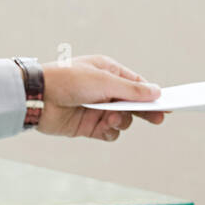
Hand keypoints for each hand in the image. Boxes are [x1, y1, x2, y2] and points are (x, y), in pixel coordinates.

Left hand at [36, 54, 165, 141]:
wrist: (38, 98)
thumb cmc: (69, 80)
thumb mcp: (104, 82)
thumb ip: (131, 90)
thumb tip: (156, 92)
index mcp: (108, 72)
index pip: (136, 85)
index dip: (151, 95)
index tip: (166, 104)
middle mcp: (104, 91)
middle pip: (132, 104)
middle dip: (144, 111)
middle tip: (158, 119)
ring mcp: (96, 108)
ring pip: (123, 120)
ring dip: (121, 121)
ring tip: (111, 119)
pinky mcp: (88, 126)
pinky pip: (109, 132)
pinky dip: (110, 131)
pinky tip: (105, 127)